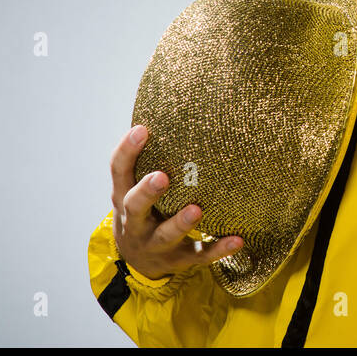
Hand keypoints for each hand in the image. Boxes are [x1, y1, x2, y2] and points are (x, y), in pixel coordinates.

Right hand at [109, 124, 242, 280]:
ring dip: (180, 222)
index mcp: (123, 196)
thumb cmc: (143, 207)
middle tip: (162, 176)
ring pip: (166, 235)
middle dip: (147, 192)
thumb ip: (148, 154)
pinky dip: (218, 250)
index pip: (119, 171)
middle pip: (135, 206)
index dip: (127, 150)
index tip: (142, 129)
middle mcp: (135, 222)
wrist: (138, 260)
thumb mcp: (134, 185)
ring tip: (197, 210)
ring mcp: (156, 244)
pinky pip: (198, 256)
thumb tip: (165, 94)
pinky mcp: (178, 261)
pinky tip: (238, 240)